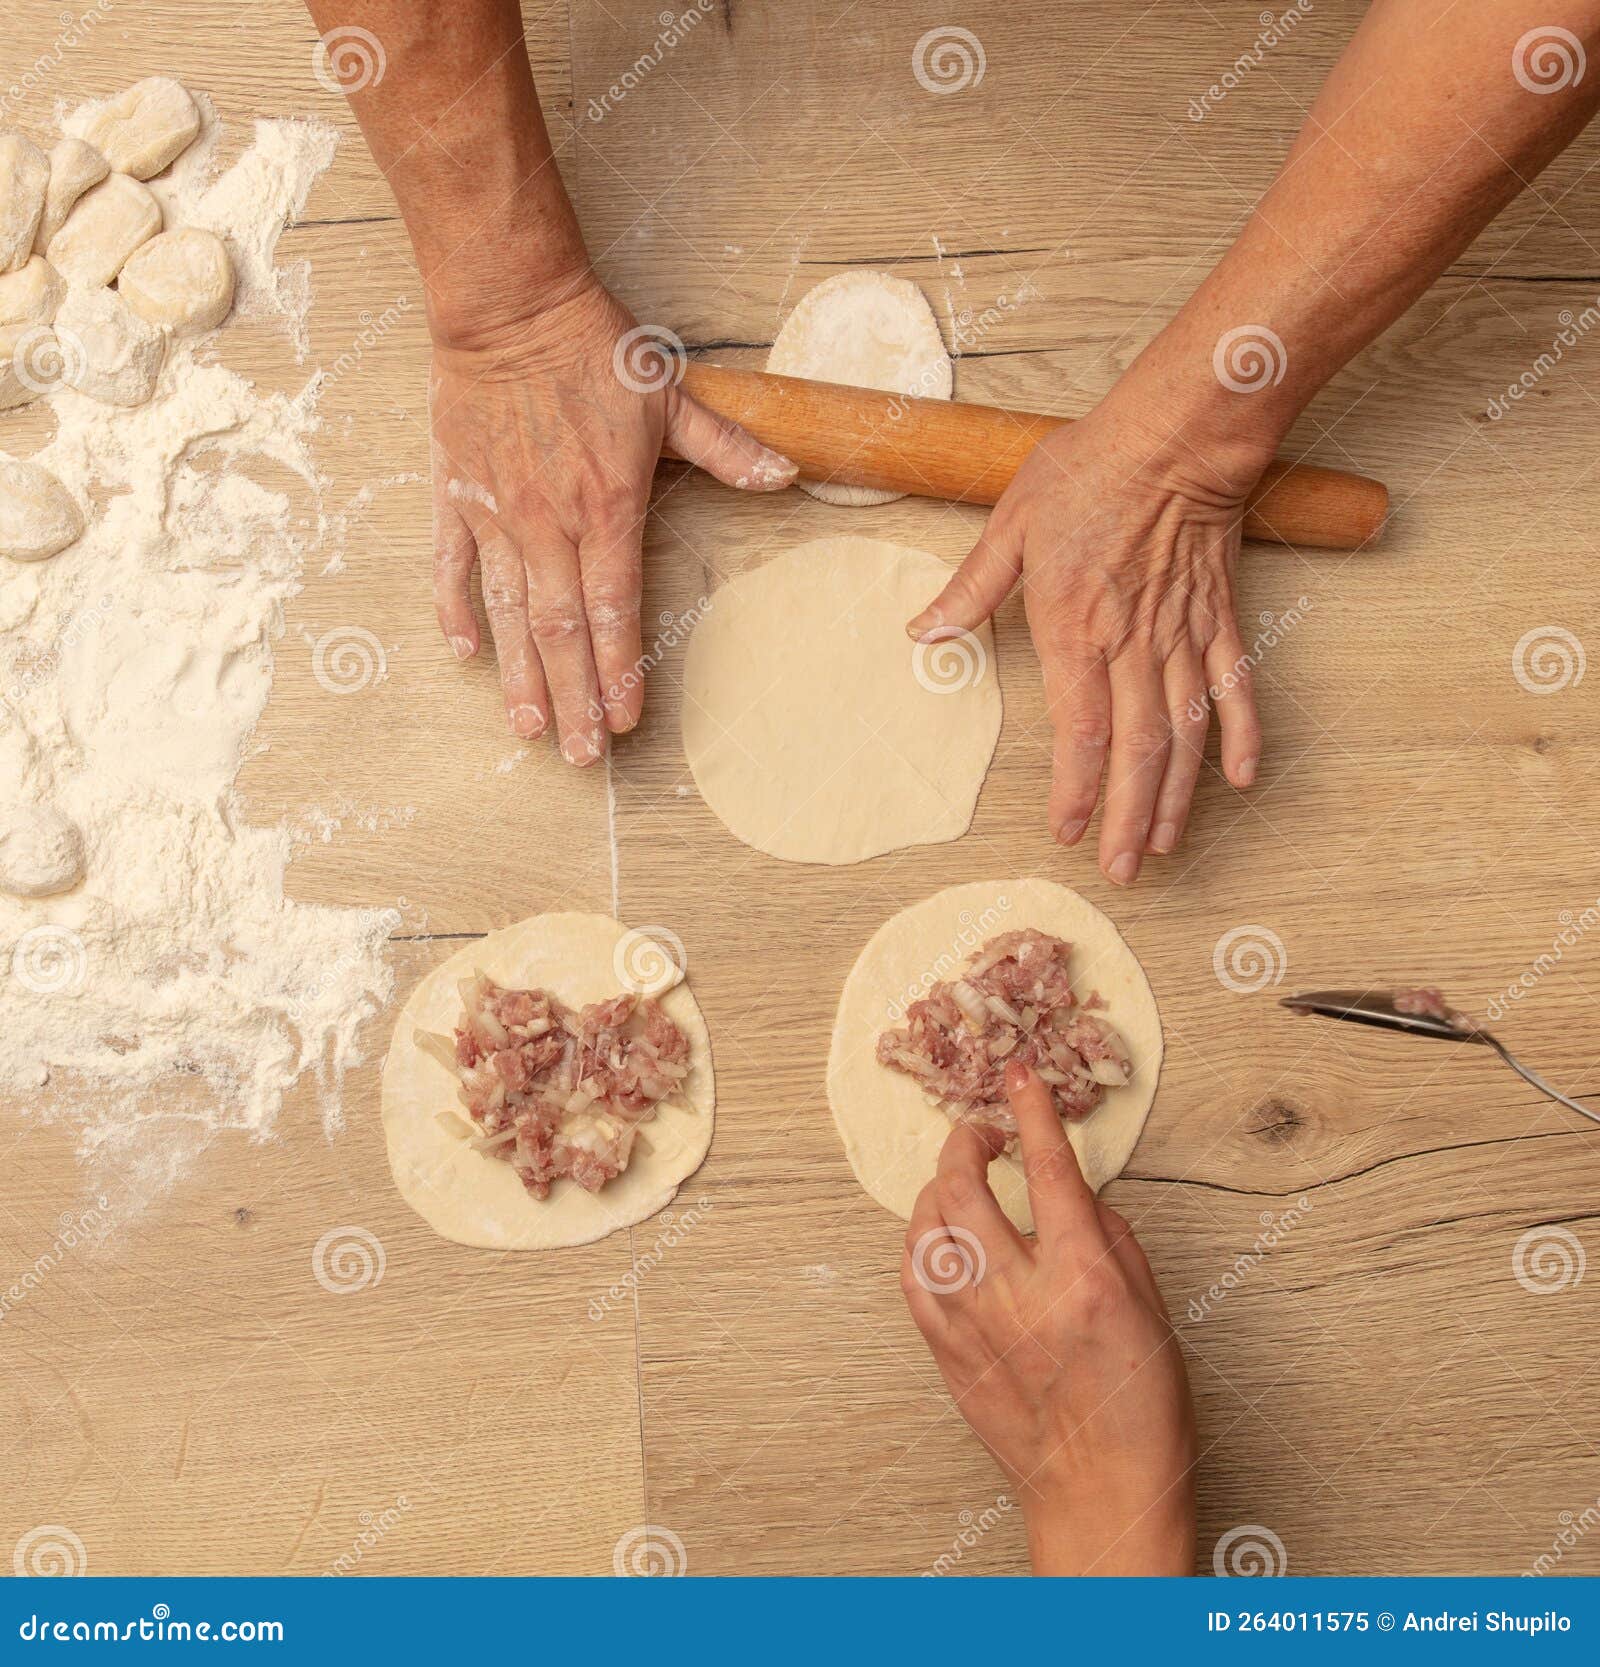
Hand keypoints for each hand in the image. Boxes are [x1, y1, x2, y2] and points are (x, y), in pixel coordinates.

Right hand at [428, 275, 795, 758]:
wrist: (508, 303)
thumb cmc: (593, 347)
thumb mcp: (672, 395)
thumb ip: (728, 448)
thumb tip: (787, 476)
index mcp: (607, 508)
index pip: (615, 611)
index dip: (621, 671)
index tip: (627, 721)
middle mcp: (550, 524)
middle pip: (560, 633)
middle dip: (573, 700)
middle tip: (581, 757)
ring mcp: (498, 514)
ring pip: (509, 615)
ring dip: (519, 677)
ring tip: (529, 729)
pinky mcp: (456, 495)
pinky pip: (452, 566)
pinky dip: (455, 610)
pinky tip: (466, 654)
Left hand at [902, 1061, 1196, 1575]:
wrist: (1103, 1498)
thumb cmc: (1141, 1414)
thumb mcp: (1152, 1311)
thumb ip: (1111, 1239)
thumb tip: (1077, 1192)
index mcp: (1082, 1279)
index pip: (1048, 1169)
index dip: (1031, 1112)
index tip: (1019, 1077)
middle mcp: (1019, 1295)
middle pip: (964, 1187)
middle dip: (966, 1142)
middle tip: (980, 1131)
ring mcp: (974, 1326)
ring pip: (926, 1227)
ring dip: (937, 1187)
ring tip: (957, 1177)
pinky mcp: (948, 1354)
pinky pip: (913, 1278)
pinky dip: (920, 1242)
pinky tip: (936, 1234)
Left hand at [908, 375, 1272, 882]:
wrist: (1177, 432)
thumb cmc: (1088, 470)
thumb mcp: (1011, 523)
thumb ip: (970, 588)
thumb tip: (921, 632)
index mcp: (1076, 628)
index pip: (1080, 730)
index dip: (1076, 789)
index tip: (1067, 832)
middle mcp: (1134, 645)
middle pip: (1138, 751)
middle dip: (1130, 818)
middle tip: (1124, 871)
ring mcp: (1183, 636)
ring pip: (1185, 734)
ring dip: (1178, 796)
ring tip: (1167, 845)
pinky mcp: (1219, 618)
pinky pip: (1234, 688)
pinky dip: (1242, 735)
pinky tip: (1241, 780)